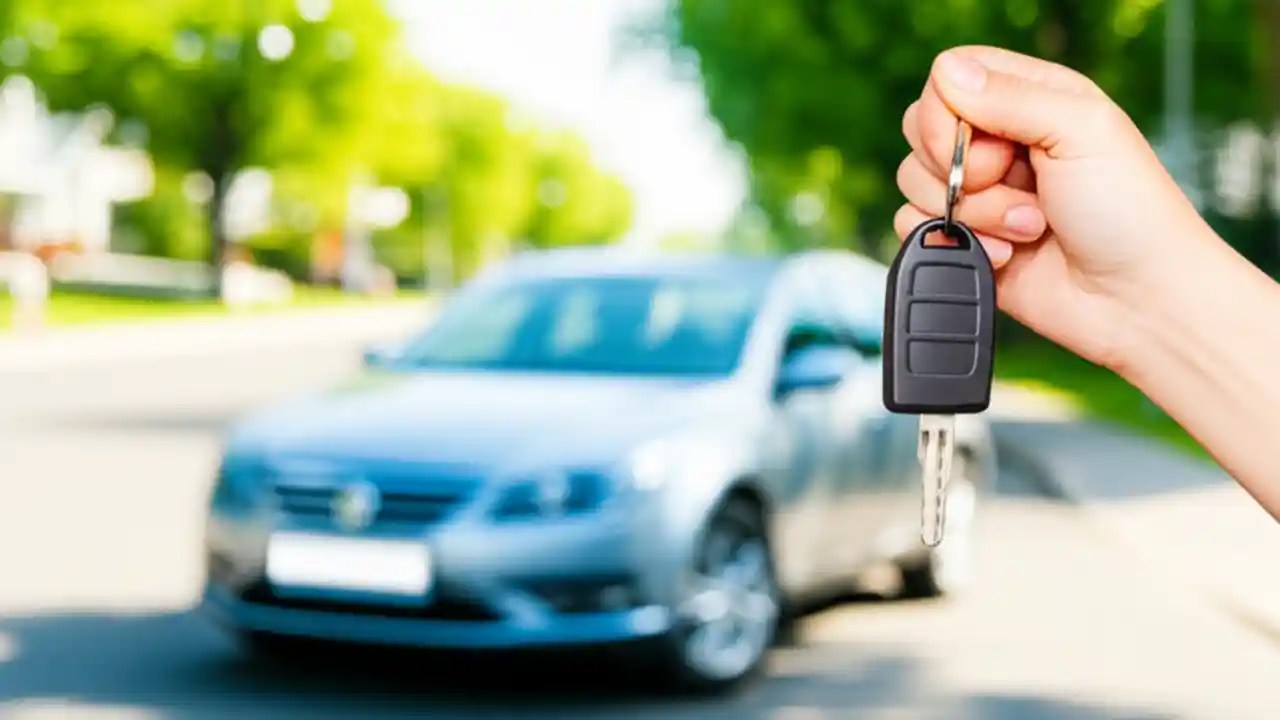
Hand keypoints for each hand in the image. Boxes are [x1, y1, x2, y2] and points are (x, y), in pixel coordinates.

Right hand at [895, 46, 1219, 370]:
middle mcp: (999, 142)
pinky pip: (914, 230)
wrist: (1135, 301)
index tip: (989, 147)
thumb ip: (1011, 96)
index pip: (949, 77)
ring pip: (913, 182)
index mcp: (1030, 98)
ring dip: (974, 213)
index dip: (949, 114)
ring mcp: (979, 194)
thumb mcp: (1082, 131)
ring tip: (1030, 226)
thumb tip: (946, 71)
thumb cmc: (1130, 211)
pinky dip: (959, 246)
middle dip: (960, 168)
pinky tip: (1007, 255)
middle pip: (921, 129)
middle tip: (1019, 185)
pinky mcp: (965, 241)